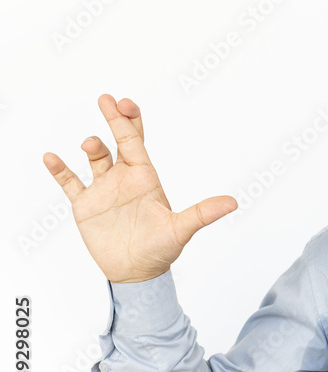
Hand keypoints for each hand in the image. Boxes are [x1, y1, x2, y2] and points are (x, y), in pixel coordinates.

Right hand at [42, 95, 236, 282]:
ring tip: (91, 144)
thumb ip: (203, 214)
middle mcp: (124, 178)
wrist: (137, 272)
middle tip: (106, 99)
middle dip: (114, 120)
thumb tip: (233, 203)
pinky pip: (70, 183)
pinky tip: (51, 157)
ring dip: (92, 147)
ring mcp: (104, 190)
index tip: (123, 104)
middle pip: (118, 142)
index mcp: (145, 178)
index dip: (130, 122)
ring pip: (96, 159)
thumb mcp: (181, 230)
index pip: (137, 143)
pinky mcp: (86, 206)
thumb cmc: (161, 250)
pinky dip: (60, 170)